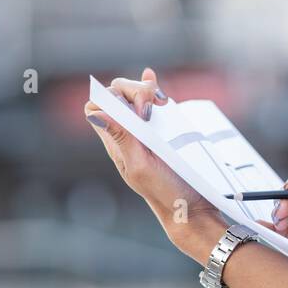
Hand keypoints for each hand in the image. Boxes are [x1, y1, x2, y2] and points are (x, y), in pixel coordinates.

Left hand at [83, 67, 221, 259]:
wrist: (191, 206)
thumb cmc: (165, 191)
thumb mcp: (140, 167)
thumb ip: (121, 138)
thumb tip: (96, 113)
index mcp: (115, 142)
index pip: (96, 106)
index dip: (113, 99)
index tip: (137, 112)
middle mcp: (127, 132)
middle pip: (116, 94)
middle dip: (134, 90)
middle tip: (153, 110)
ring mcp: (145, 129)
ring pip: (133, 95)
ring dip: (147, 90)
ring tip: (164, 103)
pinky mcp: (164, 128)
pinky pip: (152, 101)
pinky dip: (153, 87)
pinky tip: (154, 81)